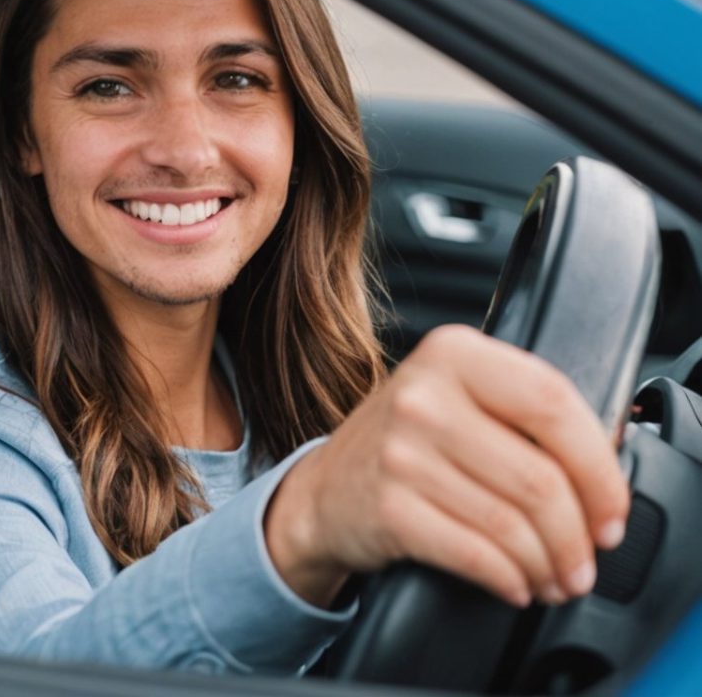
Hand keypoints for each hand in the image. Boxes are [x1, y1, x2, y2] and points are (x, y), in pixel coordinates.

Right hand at [264, 324, 630, 607]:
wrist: (326, 489)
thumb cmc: (409, 444)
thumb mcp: (460, 398)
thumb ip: (526, 414)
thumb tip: (605, 480)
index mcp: (453, 354)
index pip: (554, 404)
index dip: (599, 468)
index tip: (612, 510)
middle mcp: (423, 396)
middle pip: (540, 477)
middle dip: (578, 535)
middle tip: (587, 559)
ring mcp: (400, 452)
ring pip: (512, 524)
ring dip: (548, 565)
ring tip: (557, 577)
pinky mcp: (388, 507)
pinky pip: (475, 555)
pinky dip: (509, 579)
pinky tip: (516, 583)